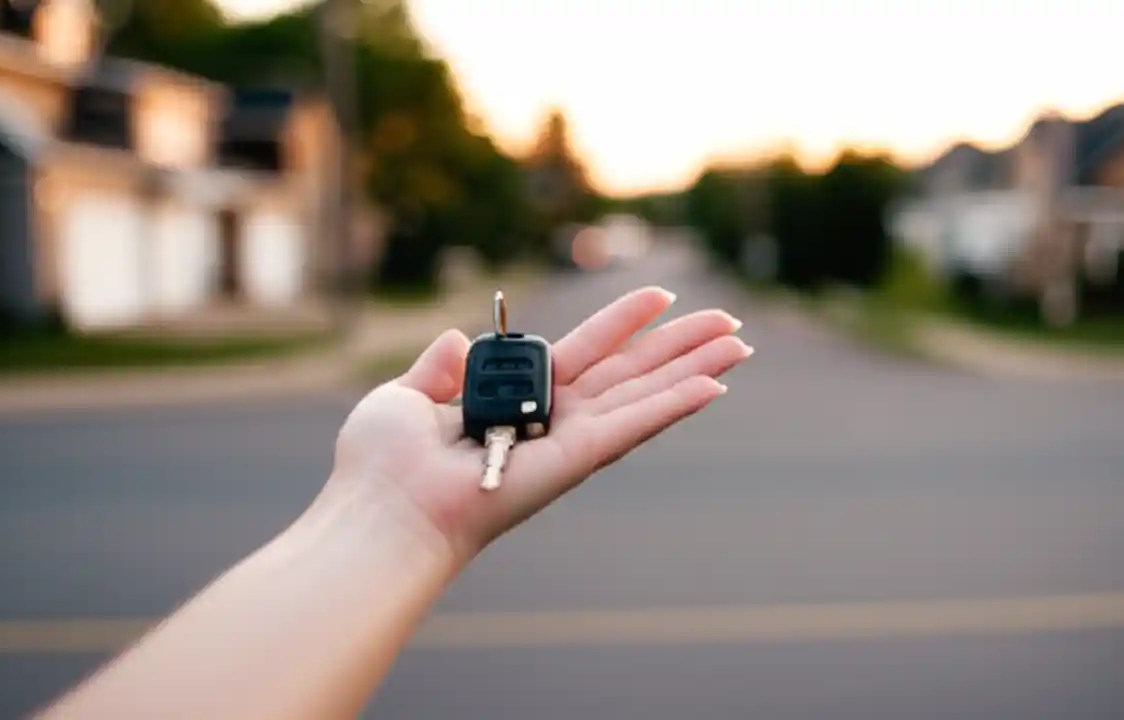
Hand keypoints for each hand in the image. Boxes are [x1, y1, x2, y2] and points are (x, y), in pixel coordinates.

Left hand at [320, 287, 751, 561]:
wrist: (384, 510)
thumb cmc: (383, 465)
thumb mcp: (406, 396)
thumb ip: (438, 368)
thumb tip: (454, 337)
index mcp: (519, 398)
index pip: (586, 351)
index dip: (624, 322)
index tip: (661, 297)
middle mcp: (552, 419)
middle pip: (631, 372)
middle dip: (681, 346)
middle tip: (731, 324)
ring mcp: (567, 440)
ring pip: (644, 395)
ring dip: (695, 369)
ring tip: (741, 344)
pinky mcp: (574, 459)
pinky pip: (631, 425)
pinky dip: (674, 406)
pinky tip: (715, 387)